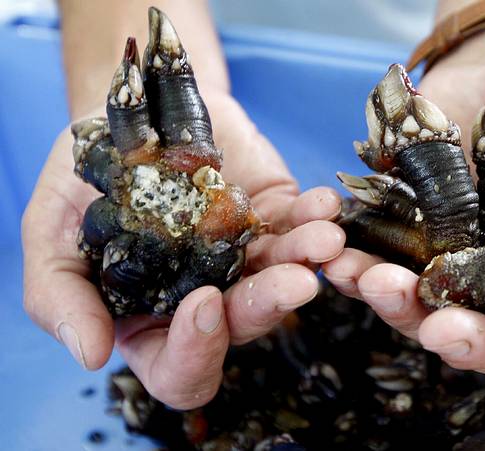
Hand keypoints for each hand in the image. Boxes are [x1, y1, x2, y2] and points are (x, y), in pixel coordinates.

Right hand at [22, 90, 344, 408]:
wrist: (125, 115)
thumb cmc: (79, 182)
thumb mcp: (50, 236)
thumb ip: (60, 297)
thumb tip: (91, 355)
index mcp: (152, 323)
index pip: (180, 369)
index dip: (196, 352)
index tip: (204, 303)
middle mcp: (207, 300)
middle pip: (244, 324)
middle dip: (270, 304)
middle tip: (296, 282)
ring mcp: (245, 260)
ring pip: (283, 276)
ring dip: (306, 260)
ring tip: (324, 238)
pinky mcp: (273, 220)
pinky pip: (301, 227)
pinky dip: (316, 217)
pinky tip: (324, 203)